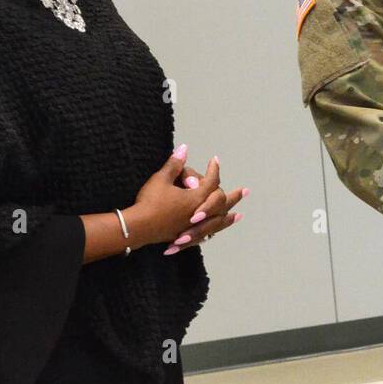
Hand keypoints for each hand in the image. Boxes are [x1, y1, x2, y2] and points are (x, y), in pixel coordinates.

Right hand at [128, 144, 246, 250]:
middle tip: (245, 191)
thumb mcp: (161, 179)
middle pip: (221, 203)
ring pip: (217, 222)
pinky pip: (205, 234)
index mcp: (197, 198)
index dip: (214, 169)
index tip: (215, 160)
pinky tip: (214, 233)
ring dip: (228, 217)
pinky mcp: (185, 236)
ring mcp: (193, 227)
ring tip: (238, 215)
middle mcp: (200, 213)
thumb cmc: (149, 202)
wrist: (137, 227)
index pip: (211, 181)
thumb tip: (184, 147)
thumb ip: (175, 164)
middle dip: (233, 196)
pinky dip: (213, 231)